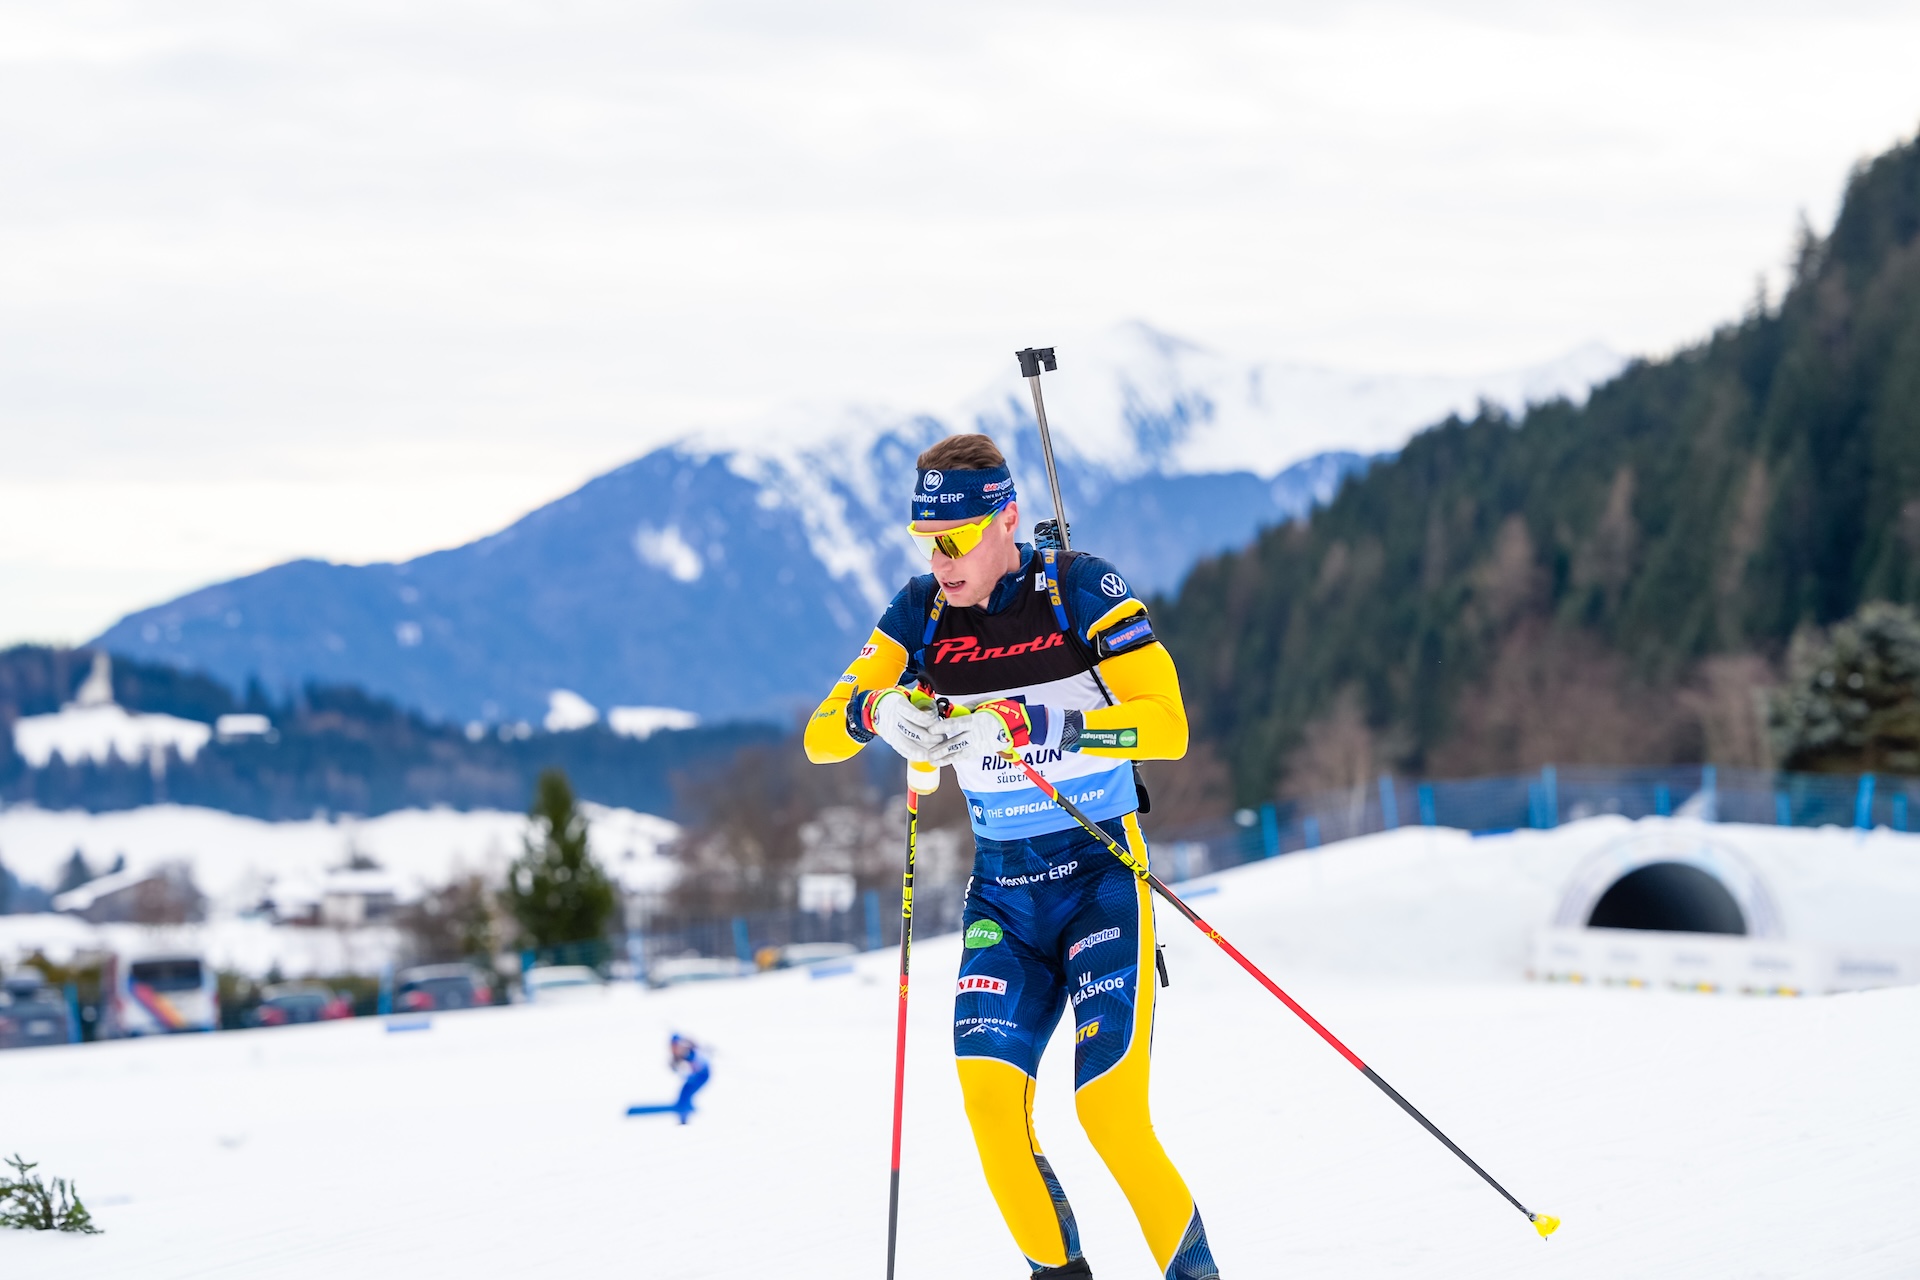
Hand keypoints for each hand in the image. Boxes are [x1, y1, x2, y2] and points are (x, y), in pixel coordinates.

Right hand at [855, 689, 947, 763]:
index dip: (927, 721)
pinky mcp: (891, 740)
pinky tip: (924, 756)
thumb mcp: (908, 698)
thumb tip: (938, 720)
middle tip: (941, 738)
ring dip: (923, 749)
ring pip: (907, 743)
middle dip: (929, 737)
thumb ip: (921, 707)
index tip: (938, 725)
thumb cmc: (897, 704)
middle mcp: (894, 719)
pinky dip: (914, 755)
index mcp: (899, 705)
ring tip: (935, 750)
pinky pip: (902, 750)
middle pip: (912, 731)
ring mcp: (891, 731)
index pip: (914, 715)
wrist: (878, 707)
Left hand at [928, 699, 1043, 766]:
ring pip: (959, 753)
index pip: (957, 724)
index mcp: (976, 721)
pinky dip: (953, 759)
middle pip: (956, 742)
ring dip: (945, 758)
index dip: (944, 727)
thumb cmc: (998, 713)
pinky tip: (943, 762)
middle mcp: (976, 735)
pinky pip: (965, 756)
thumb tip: (954, 711)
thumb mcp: (983, 704)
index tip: (932, 729)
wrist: (1014, 727)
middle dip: (941, 749)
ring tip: (932, 761)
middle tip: (929, 753)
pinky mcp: (980, 751)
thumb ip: (968, 708)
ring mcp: (978, 745)